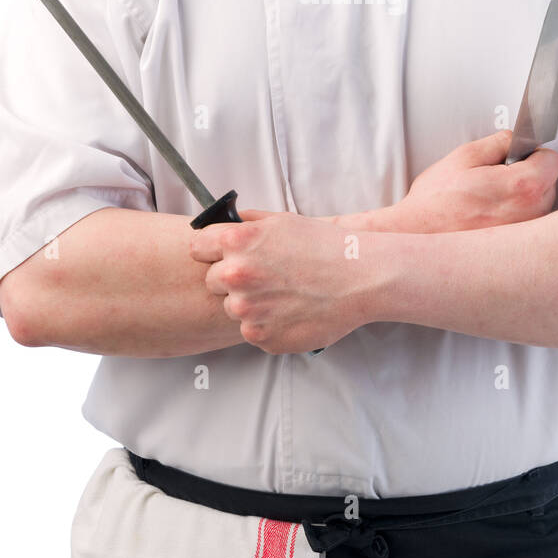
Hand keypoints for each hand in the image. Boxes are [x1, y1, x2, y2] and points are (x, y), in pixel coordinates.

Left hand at [190, 213, 368, 354]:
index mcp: (236, 242)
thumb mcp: (282, 221)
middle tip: (263, 276)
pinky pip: (251, 330)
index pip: (197, 247)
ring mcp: (247, 310)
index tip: (222, 255)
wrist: (360, 278)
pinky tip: (290, 310)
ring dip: (249, 304)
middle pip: (212, 281)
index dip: (211, 251)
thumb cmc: (324, 246)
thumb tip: (225, 223)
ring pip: (232, 308)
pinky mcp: (261, 336)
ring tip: (282, 294)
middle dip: (232, 279)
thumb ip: (247, 223)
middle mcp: (235, 276)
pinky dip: (266, 324)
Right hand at [391, 129, 557, 233]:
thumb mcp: (464, 157)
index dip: (532, 152)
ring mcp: (527, 234)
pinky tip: (489, 216)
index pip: (552, 159)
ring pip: (539, 203)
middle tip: (496, 177)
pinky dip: (515, 216)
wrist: (419, 241)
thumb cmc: (436, 205)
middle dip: (528, 173)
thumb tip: (514, 139)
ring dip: (522, 196)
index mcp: (522, 187)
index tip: (516, 155)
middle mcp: (532, 214)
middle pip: (549, 182)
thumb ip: (498, 142)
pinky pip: (528, 223)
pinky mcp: (519, 249)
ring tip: (488, 199)